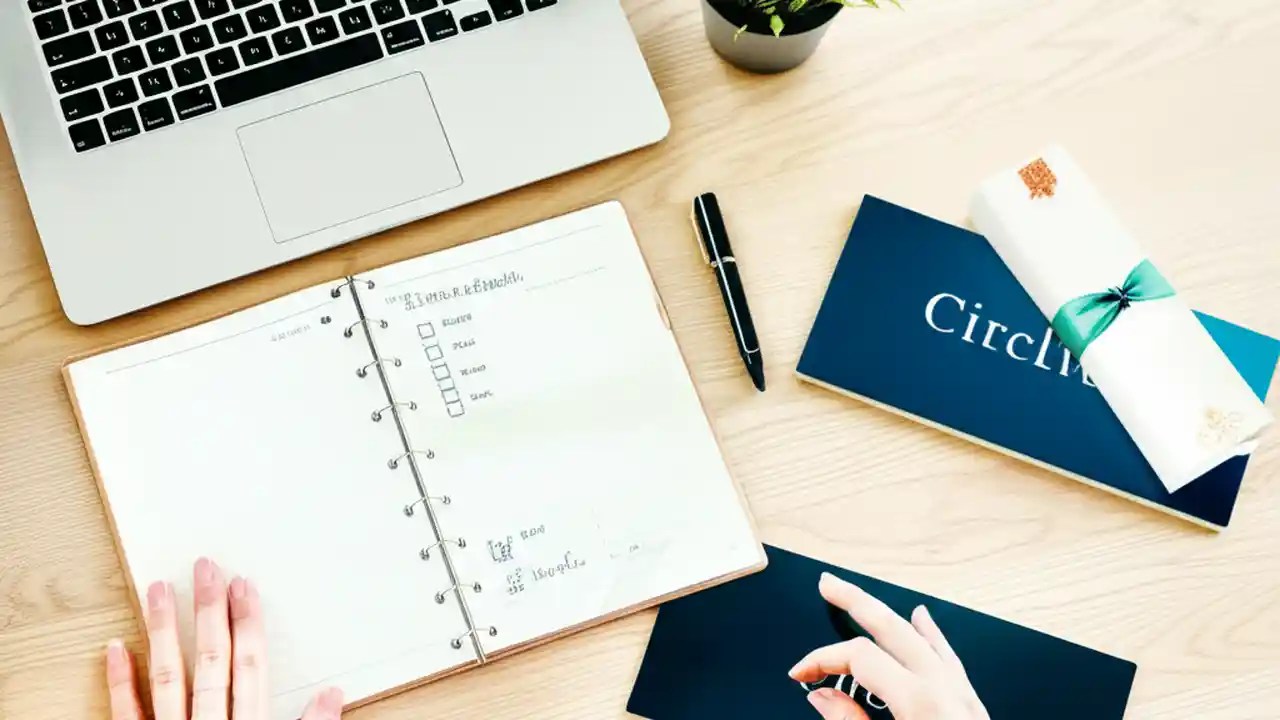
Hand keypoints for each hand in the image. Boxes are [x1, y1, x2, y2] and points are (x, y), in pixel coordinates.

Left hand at [105, 558, 342, 719]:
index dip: (248, 624)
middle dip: (208, 612)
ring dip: (162, 632)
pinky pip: (126, 716)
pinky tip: (115, 648)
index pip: (250, 667)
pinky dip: (119, 682)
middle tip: (204, 568)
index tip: (244, 587)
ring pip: (168, 678)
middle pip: (210, 661)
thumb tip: (334, 694)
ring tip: (156, 590)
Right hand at [789, 573, 988, 719]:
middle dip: (856, 602)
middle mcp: (944, 690)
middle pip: (891, 627)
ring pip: (920, 635)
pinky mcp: (972, 707)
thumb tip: (824, 696)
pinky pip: (948, 656)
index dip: (823, 659)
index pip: (859, 657)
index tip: (801, 673)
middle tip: (828, 585)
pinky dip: (931, 634)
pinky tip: (922, 618)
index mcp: (920, 703)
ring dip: (888, 612)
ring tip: (863, 597)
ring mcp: (962, 696)